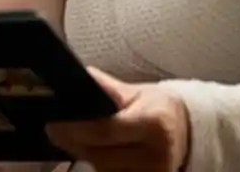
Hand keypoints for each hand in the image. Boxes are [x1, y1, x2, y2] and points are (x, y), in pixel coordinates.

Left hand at [44, 67, 189, 171]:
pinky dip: (102, 166)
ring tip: (77, 139)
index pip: (105, 131)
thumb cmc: (157, 108)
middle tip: (54, 131)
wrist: (187, 133)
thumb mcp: (136, 91)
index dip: (74, 129)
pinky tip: (96, 152)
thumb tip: (76, 77)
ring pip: (104, 171)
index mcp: (154, 124)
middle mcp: (156, 155)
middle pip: (101, 155)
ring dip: (86, 156)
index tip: (52, 124)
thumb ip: (105, 87)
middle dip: (73, 144)